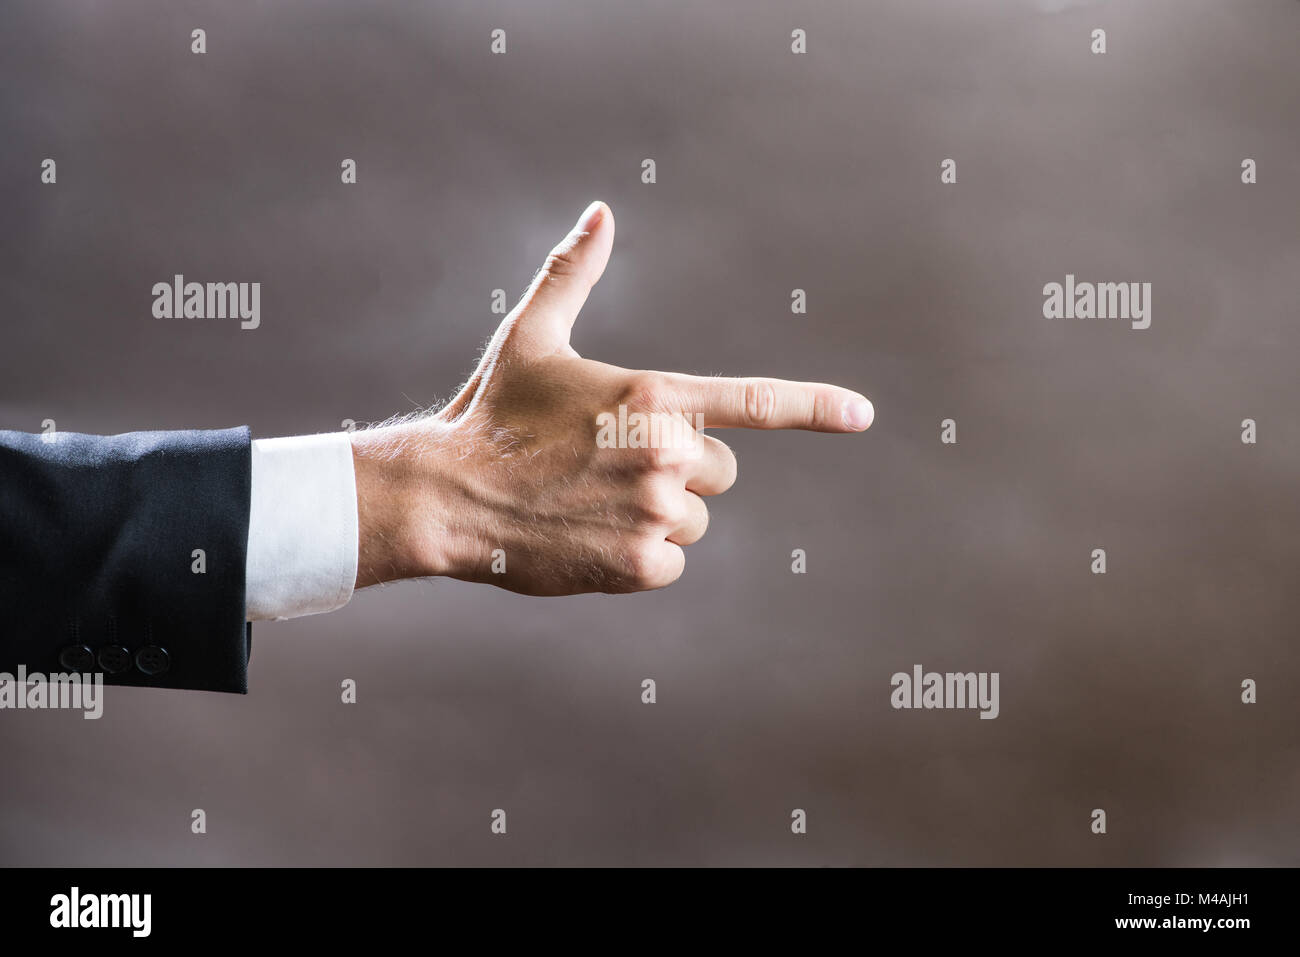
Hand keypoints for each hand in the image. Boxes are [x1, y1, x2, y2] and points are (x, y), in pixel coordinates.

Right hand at [350, 201, 873, 594]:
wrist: (446, 495)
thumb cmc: (492, 413)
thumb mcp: (532, 335)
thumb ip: (574, 273)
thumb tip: (600, 210)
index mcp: (654, 396)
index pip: (754, 402)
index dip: (815, 407)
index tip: (863, 416)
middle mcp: (666, 454)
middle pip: (718, 470)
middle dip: (678, 470)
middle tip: (609, 465)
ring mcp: (653, 512)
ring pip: (692, 520)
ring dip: (654, 516)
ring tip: (589, 502)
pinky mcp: (638, 565)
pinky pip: (669, 563)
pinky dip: (636, 557)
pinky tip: (586, 537)